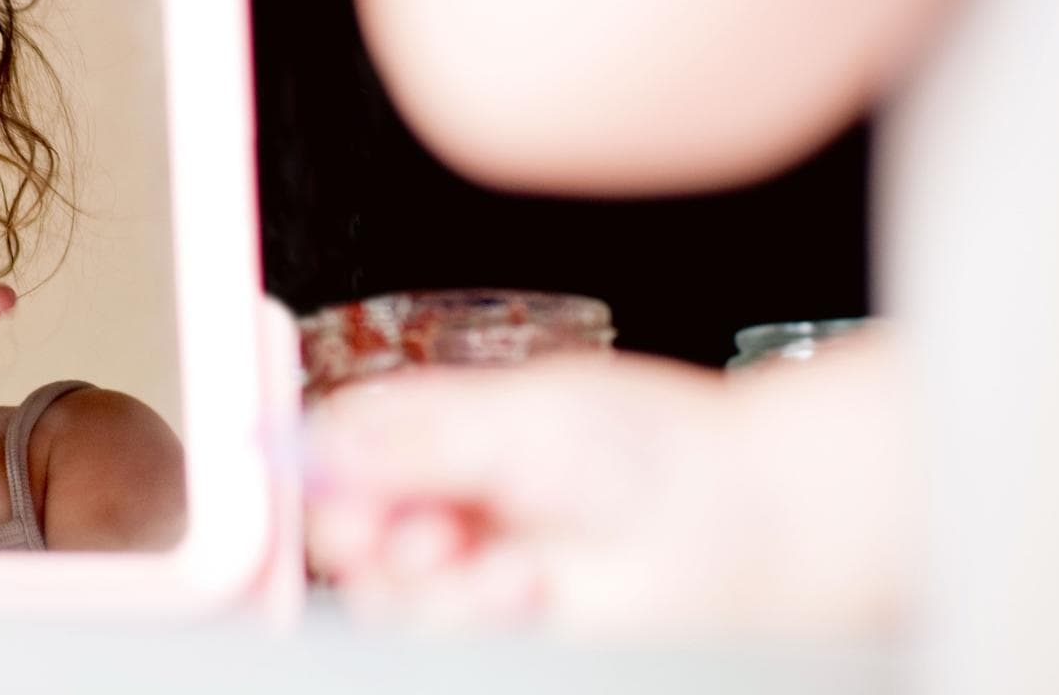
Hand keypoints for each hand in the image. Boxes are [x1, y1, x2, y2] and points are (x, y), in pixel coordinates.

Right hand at [306, 345, 910, 636]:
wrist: (740, 532)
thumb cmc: (656, 453)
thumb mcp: (519, 423)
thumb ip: (412, 440)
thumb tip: (321, 444)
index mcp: (438, 429)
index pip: (338, 443)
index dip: (318, 467)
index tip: (320, 479)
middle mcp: (443, 499)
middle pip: (342, 528)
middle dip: (369, 536)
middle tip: (422, 530)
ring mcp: (466, 570)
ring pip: (381, 595)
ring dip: (432, 584)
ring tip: (498, 559)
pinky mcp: (495, 628)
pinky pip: (435, 636)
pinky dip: (475, 616)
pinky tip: (526, 586)